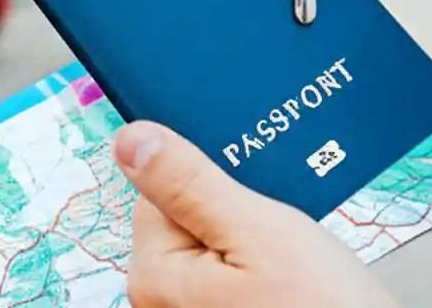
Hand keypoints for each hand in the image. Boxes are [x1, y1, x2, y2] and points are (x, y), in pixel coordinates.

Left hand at [114, 121, 398, 307]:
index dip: (213, 180)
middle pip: (191, 216)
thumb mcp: (259, 232)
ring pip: (220, 242)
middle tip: (285, 238)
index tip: (254, 191)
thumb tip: (132, 140)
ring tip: (299, 262)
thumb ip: (189, 183)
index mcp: (154, 276)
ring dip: (261, 238)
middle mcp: (164, 302)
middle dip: (241, 212)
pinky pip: (237, 270)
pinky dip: (268, 263)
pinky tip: (299, 275)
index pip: (161, 190)